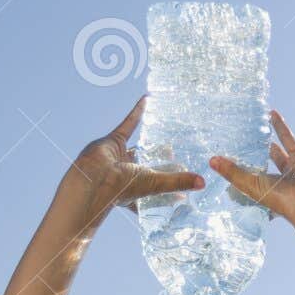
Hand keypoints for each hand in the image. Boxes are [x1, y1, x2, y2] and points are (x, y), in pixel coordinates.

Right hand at [63, 97, 205, 224]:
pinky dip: (137, 112)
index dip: (170, 191)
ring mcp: (121, 158)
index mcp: (138, 191)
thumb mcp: (155, 185)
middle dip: (161, 165)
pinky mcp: (114, 142)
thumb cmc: (120, 188)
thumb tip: (202, 183)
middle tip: (176, 160)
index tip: (183, 194)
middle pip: (150, 168)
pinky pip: (128, 124)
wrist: (92, 178)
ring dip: (152, 144)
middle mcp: (129, 175)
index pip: (158, 191)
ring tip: (167, 141)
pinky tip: (147, 101)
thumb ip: (177, 181)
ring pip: (140, 149)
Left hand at [210, 110, 294, 234]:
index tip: (220, 159)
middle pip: (257, 165)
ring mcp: (287, 169)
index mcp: (261, 193)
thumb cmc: (282, 201)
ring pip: (272, 151)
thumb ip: (232, 173)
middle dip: (248, 154)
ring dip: (263, 139)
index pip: (243, 180)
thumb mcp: (251, 186)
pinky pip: (287, 139)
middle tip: (234, 140)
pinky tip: (270, 114)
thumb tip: (212, 161)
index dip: (233, 171)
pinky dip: (279, 126)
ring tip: (251, 127)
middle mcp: (274, 182)